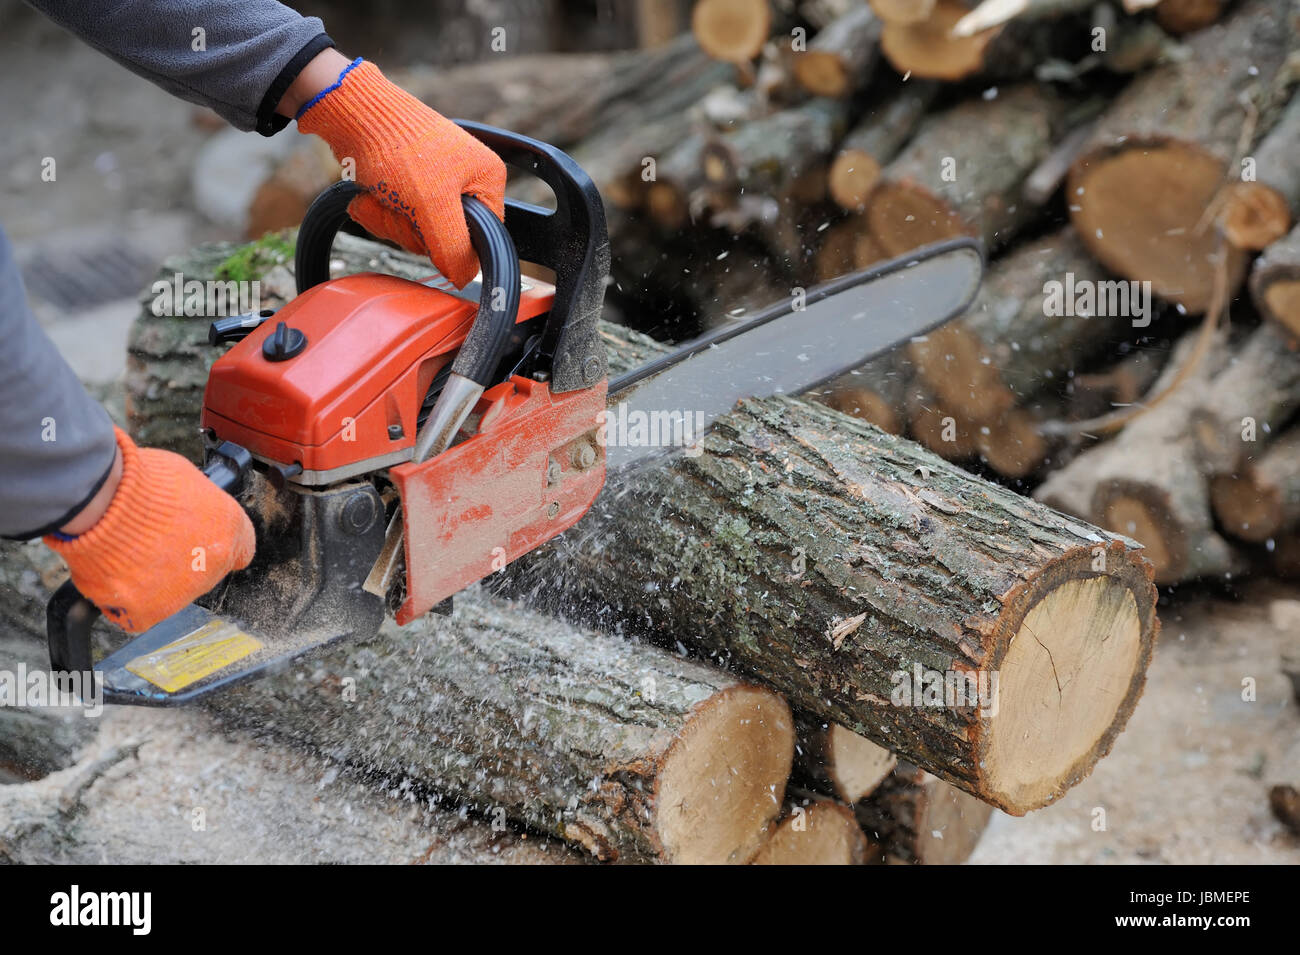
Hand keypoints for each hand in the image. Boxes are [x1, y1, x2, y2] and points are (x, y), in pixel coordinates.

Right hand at [45, 429, 254, 633]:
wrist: (102, 502)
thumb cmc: (138, 481)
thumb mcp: (186, 479)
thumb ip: (198, 504)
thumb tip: (190, 509)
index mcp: (230, 528)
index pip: (240, 550)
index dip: (214, 545)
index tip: (200, 543)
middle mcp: (214, 564)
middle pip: (202, 572)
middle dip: (180, 562)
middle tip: (151, 544)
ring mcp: (184, 591)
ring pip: (171, 594)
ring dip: (152, 580)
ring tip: (126, 554)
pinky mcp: (150, 611)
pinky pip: (140, 613)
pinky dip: (125, 600)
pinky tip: (115, 577)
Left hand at [292, 55, 506, 287]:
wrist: (350, 112)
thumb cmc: (396, 145)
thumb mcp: (432, 204)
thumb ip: (453, 247)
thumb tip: (464, 278)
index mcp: (486, 179)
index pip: (482, 237)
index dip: (452, 244)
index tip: (429, 229)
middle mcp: (464, 181)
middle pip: (444, 239)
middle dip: (411, 229)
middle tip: (399, 205)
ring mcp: (434, 183)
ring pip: (416, 232)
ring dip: (390, 221)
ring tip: (380, 194)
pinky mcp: (405, 185)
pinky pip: (397, 219)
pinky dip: (378, 211)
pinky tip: (369, 194)